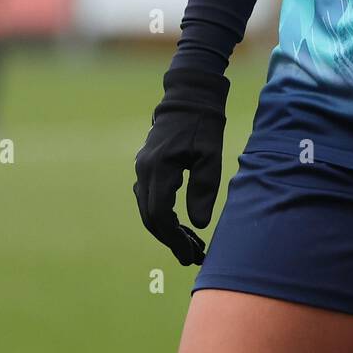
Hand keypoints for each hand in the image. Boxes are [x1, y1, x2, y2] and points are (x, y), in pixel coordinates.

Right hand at [133, 67, 228, 264]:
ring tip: (190, 246)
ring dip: (167, 229)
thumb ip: (203, 189)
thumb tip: (199, 225)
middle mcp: (145, 170)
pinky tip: (181, 226)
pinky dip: (163, 215)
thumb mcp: (210, 156)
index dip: (174, 238)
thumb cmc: (204, 124)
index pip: (159, 215)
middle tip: (191, 257)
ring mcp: (143, 167)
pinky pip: (150, 198)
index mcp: (159, 168)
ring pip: (148, 209)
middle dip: (171, 239)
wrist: (190, 96)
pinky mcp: (147, 166)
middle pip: (151, 217)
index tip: (190, 254)